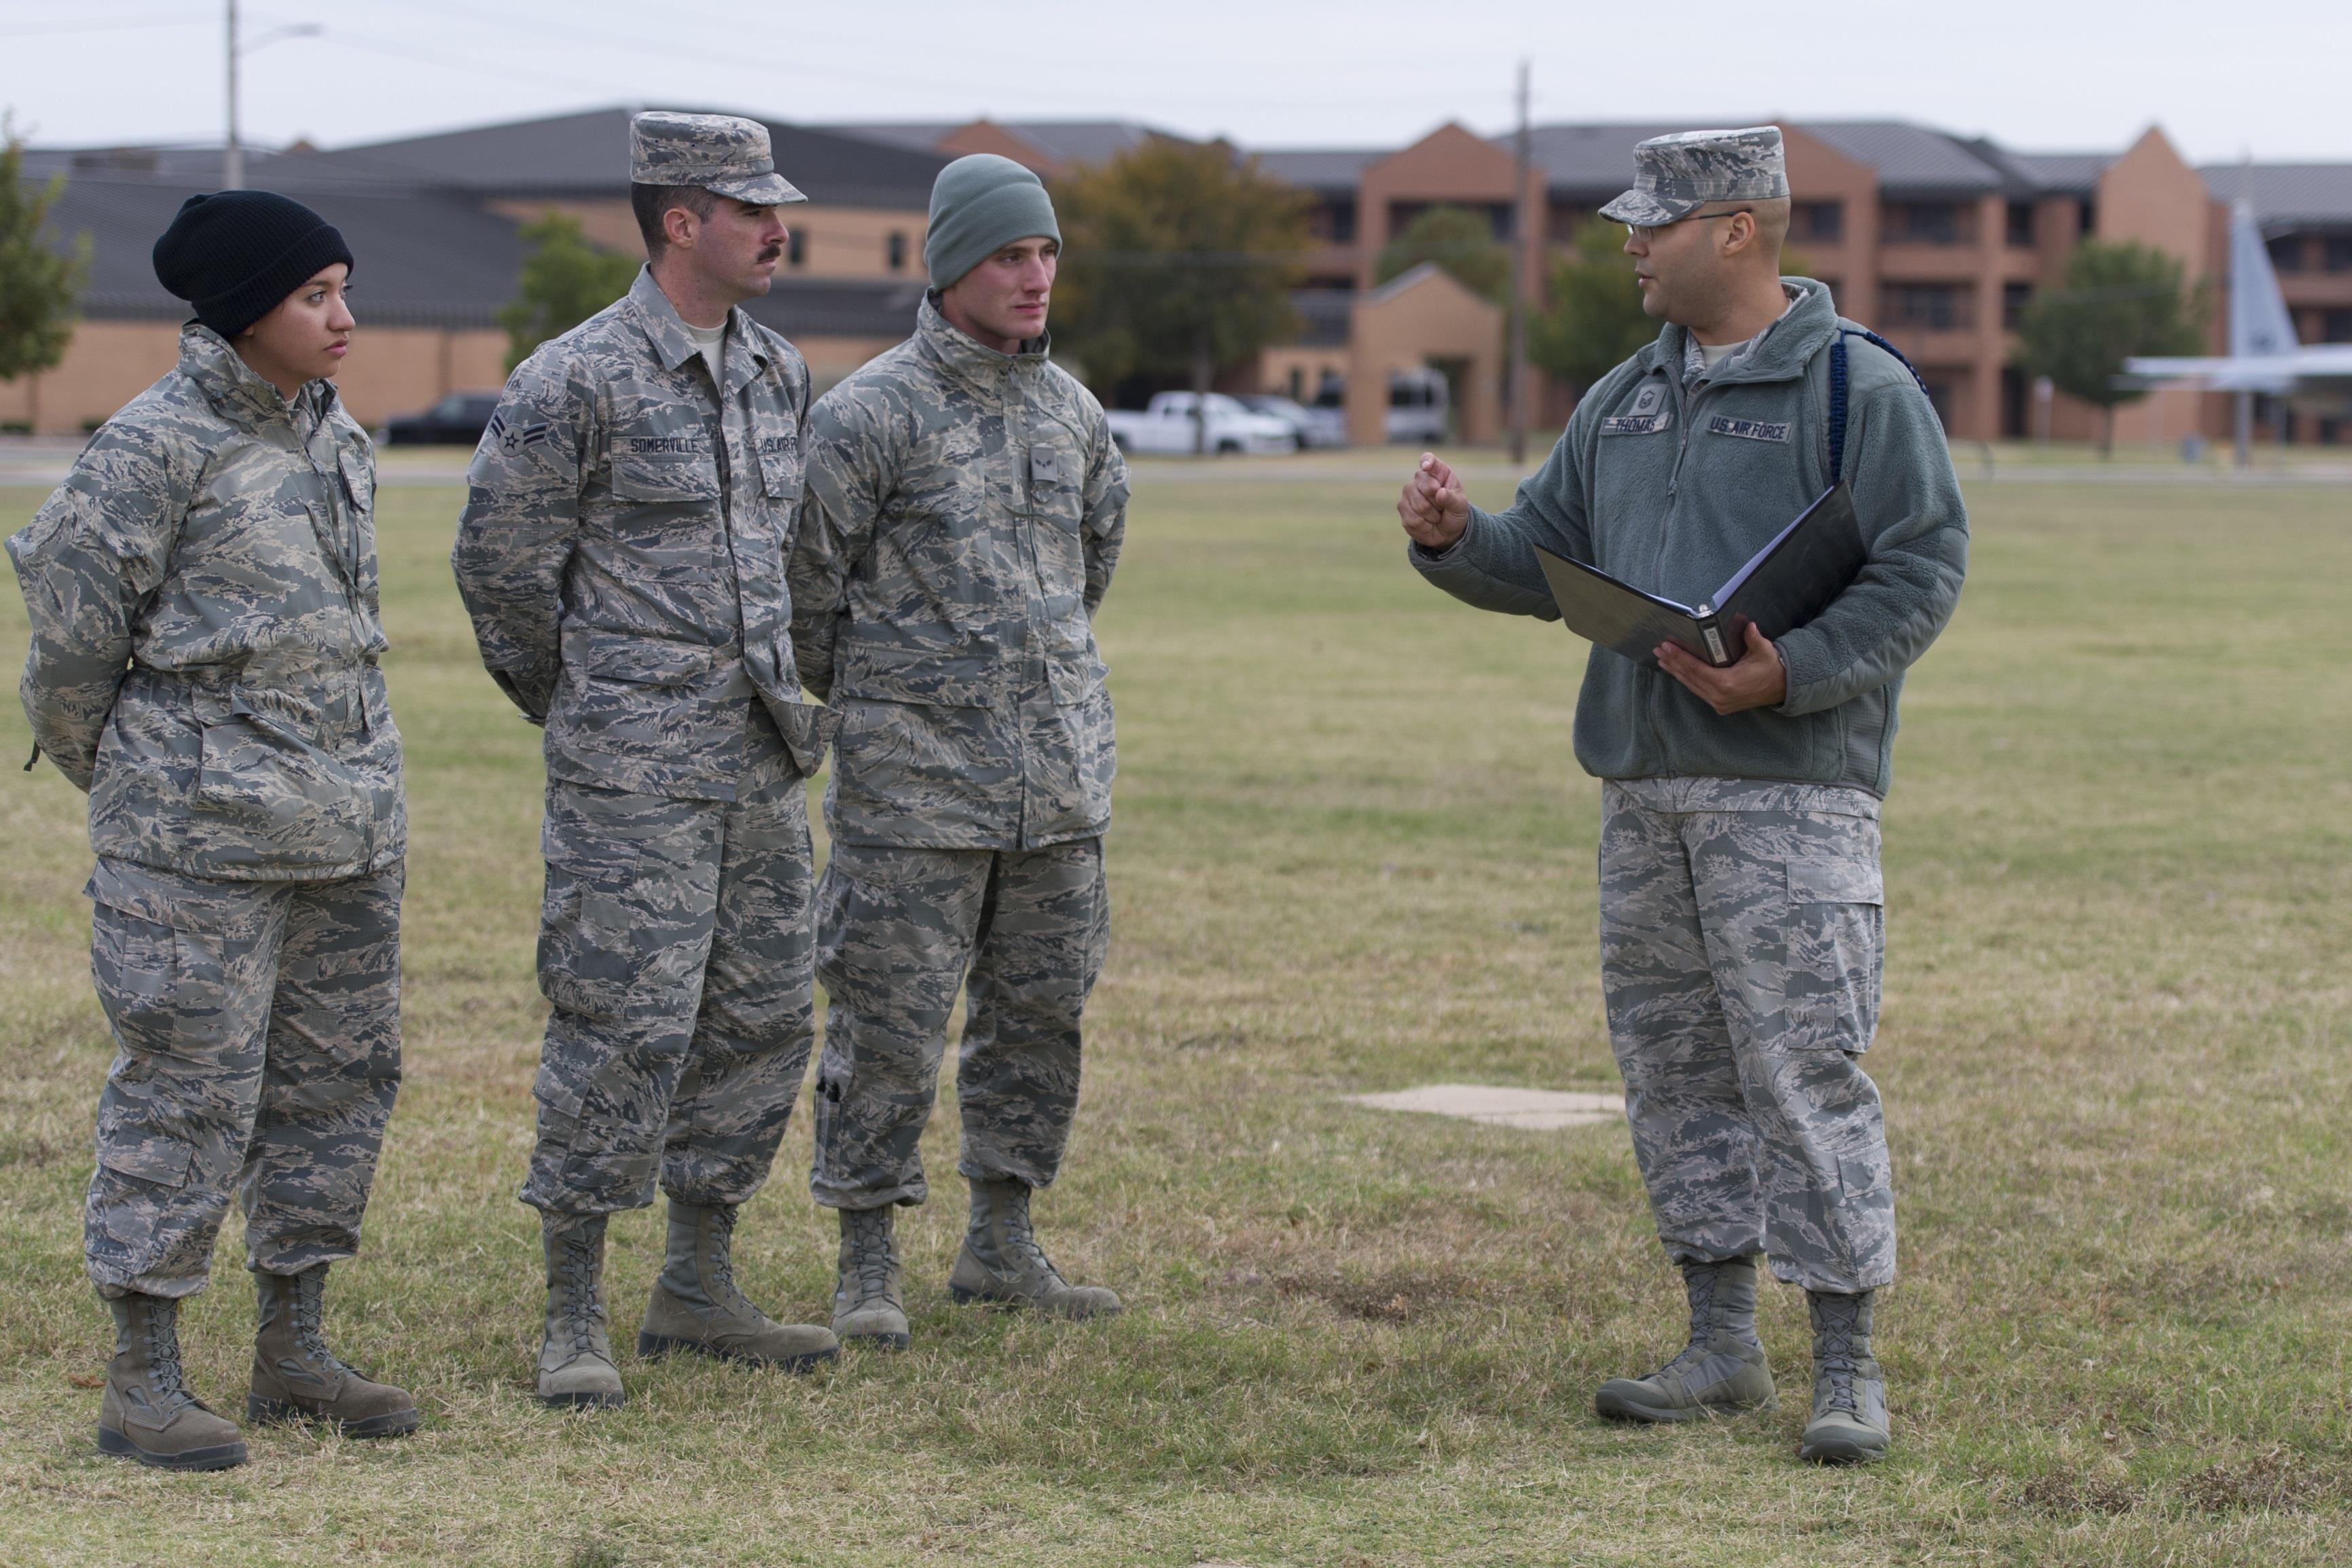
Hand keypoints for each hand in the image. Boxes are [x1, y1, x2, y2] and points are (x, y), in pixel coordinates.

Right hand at [1397, 451, 1468, 550]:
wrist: (1446, 530)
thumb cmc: (1454, 511)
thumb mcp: (1460, 505)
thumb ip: (1452, 498)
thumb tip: (1440, 493)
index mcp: (1438, 471)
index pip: (1429, 459)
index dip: (1427, 461)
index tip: (1427, 466)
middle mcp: (1419, 478)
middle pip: (1427, 487)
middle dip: (1439, 503)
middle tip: (1442, 507)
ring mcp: (1408, 492)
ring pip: (1420, 506)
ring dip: (1433, 516)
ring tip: (1435, 515)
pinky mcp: (1402, 508)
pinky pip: (1413, 519)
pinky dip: (1425, 526)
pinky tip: (1427, 523)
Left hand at [1655, 621, 1786, 714]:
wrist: (1781, 688)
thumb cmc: (1771, 667)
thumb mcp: (1764, 651)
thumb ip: (1754, 639)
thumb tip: (1750, 626)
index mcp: (1727, 683)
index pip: (1696, 668)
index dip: (1679, 657)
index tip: (1666, 647)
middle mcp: (1719, 696)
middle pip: (1689, 678)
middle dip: (1672, 663)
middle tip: (1658, 650)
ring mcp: (1719, 703)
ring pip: (1691, 686)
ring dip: (1676, 672)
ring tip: (1662, 660)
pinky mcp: (1720, 706)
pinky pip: (1698, 691)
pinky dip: (1687, 680)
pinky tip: (1677, 672)